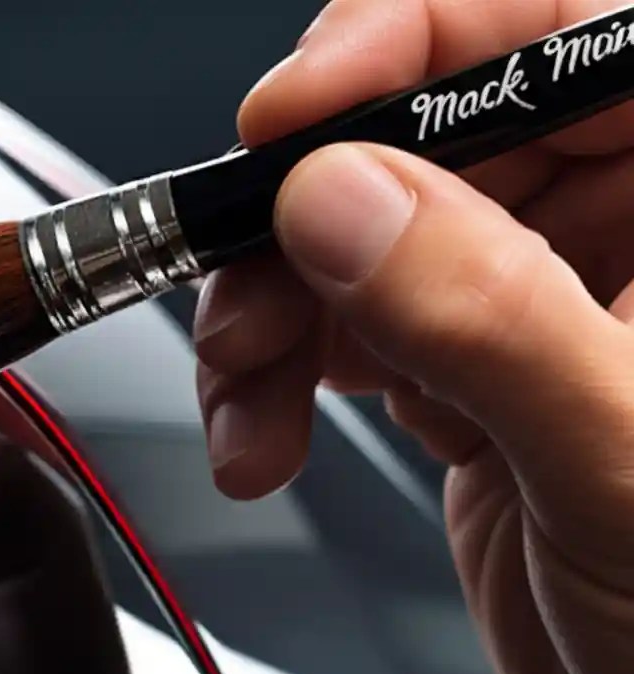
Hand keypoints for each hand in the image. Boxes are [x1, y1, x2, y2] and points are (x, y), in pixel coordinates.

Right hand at [195, 1, 633, 673]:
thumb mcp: (624, 464)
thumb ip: (488, 316)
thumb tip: (345, 197)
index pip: (552, 28)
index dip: (411, 41)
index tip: (295, 110)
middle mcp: (620, 223)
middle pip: (421, 133)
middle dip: (303, 214)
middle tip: (247, 285)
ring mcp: (532, 295)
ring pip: (355, 232)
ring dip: (267, 310)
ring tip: (244, 391)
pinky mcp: (463, 367)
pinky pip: (338, 325)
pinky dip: (274, 373)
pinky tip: (265, 429)